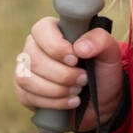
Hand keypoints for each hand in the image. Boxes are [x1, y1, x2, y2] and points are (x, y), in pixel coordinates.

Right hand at [14, 16, 123, 132]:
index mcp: (53, 30)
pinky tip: (70, 102)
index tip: (75, 59)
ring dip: (56, 89)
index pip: (41, 30)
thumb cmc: (101, 71)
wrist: (100, 101)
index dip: (56, 46)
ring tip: (77, 90)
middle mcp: (34, 47)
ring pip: (27, 78)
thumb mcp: (110, 52)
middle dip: (62, 74)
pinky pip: (27, 96)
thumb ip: (100, 40)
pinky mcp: (23, 91)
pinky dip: (53, 102)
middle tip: (83, 79)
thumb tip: (79, 47)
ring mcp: (26, 69)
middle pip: (33, 57)